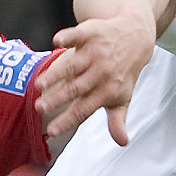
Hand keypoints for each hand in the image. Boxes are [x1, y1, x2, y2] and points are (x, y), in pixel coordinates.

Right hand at [36, 3, 155, 147]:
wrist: (136, 37)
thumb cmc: (124, 71)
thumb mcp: (123, 96)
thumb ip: (117, 120)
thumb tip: (122, 142)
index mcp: (107, 91)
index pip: (84, 109)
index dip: (67, 121)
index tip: (51, 131)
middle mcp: (101, 72)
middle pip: (76, 88)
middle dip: (57, 99)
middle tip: (39, 107)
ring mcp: (96, 52)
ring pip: (73, 65)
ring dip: (56, 73)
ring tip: (39, 84)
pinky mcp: (91, 33)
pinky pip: (78, 35)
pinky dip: (68, 37)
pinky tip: (57, 42)